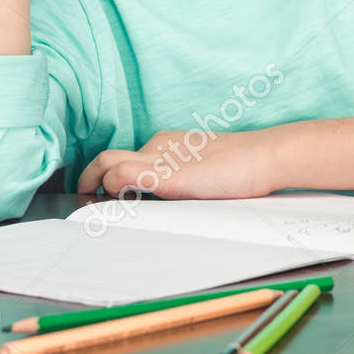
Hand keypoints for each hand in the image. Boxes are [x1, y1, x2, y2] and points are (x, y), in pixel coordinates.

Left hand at [75, 126, 286, 200]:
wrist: (265, 156)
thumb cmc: (247, 168)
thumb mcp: (208, 171)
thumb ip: (185, 181)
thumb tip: (168, 201)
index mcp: (170, 144)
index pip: (129, 158)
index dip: (113, 179)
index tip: (110, 198)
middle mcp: (159, 146)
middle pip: (110, 157)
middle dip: (91, 180)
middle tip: (88, 202)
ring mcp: (159, 157)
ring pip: (106, 162)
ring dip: (92, 185)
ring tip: (92, 209)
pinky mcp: (163, 172)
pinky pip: (119, 174)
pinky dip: (108, 190)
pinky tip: (114, 208)